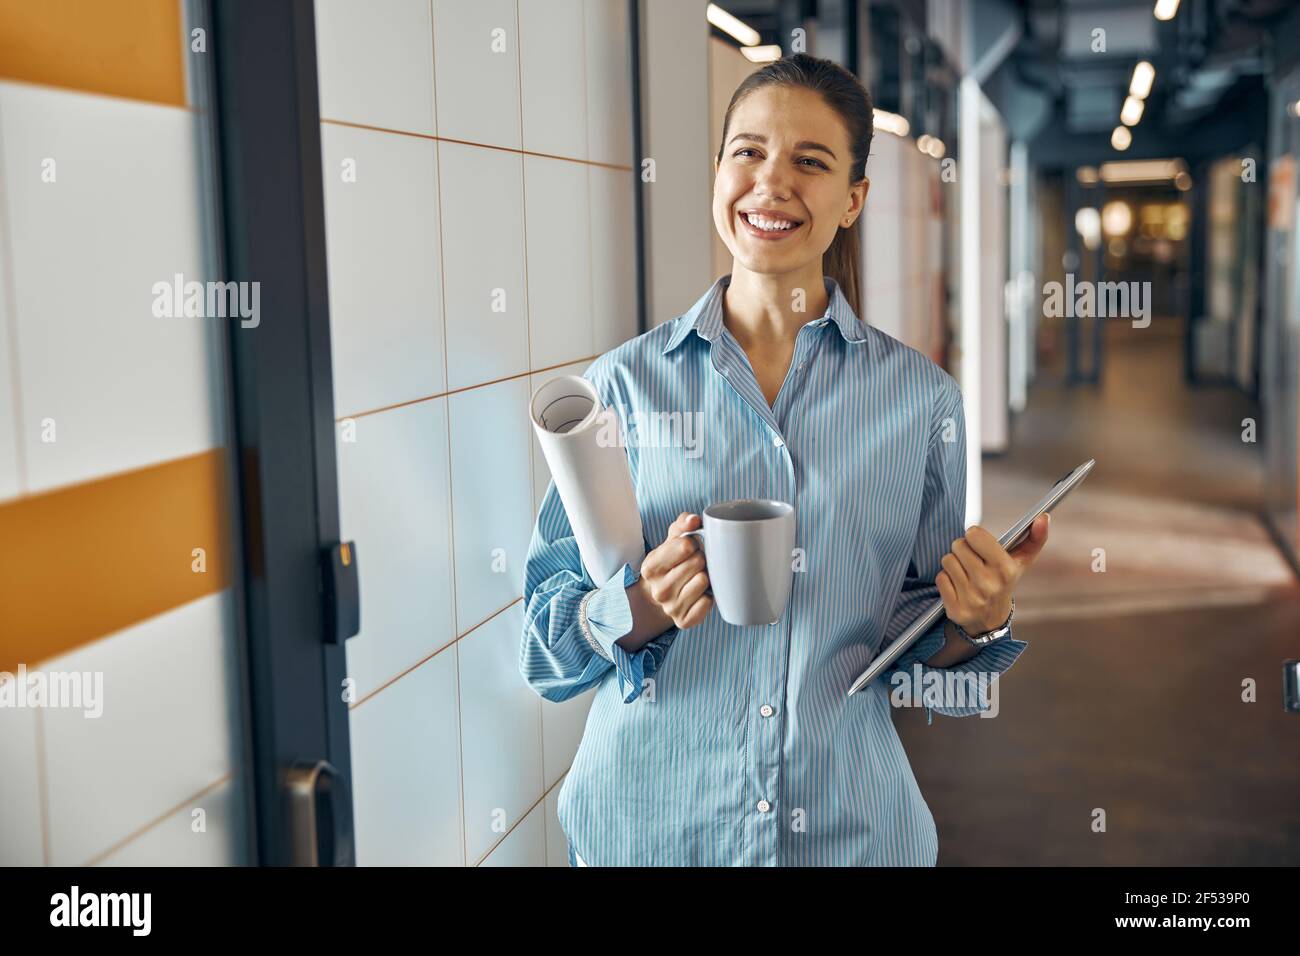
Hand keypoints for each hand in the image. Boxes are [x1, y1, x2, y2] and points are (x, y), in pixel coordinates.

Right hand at [636, 512, 712, 629]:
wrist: (664, 592)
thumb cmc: (672, 560)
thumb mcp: (673, 539)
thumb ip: (683, 524)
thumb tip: (694, 520)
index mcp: (650, 567)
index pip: (685, 546)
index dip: (694, 542)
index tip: (692, 546)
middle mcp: (658, 589)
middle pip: (697, 563)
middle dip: (702, 558)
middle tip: (697, 561)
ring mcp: (670, 607)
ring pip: (702, 582)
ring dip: (706, 576)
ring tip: (699, 575)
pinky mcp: (682, 621)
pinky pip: (706, 604)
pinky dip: (709, 596)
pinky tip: (702, 593)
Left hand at [936, 514, 1049, 633]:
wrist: (991, 619)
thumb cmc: (1004, 581)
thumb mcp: (1021, 561)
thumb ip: (1035, 537)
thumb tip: (1043, 517)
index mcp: (1005, 569)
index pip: (974, 534)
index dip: (974, 536)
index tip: (979, 543)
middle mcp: (989, 584)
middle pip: (958, 545)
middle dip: (963, 549)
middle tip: (973, 560)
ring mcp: (971, 599)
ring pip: (947, 560)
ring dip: (954, 564)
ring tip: (966, 573)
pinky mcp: (956, 610)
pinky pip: (940, 578)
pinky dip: (946, 580)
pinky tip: (958, 586)